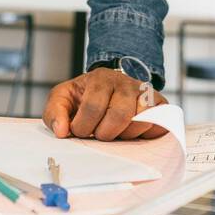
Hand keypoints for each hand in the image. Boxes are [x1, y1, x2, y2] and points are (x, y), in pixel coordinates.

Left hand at [43, 68, 168, 139]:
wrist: (108, 88)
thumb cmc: (83, 97)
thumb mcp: (62, 99)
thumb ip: (55, 113)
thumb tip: (61, 131)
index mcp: (100, 78)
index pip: (93, 107)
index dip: (83, 126)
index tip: (79, 130)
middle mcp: (125, 82)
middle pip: (120, 115)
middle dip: (105, 133)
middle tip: (99, 134)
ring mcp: (145, 93)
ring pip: (141, 121)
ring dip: (125, 135)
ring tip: (116, 132)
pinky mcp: (160, 104)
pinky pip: (159, 123)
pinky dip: (145, 134)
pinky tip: (132, 132)